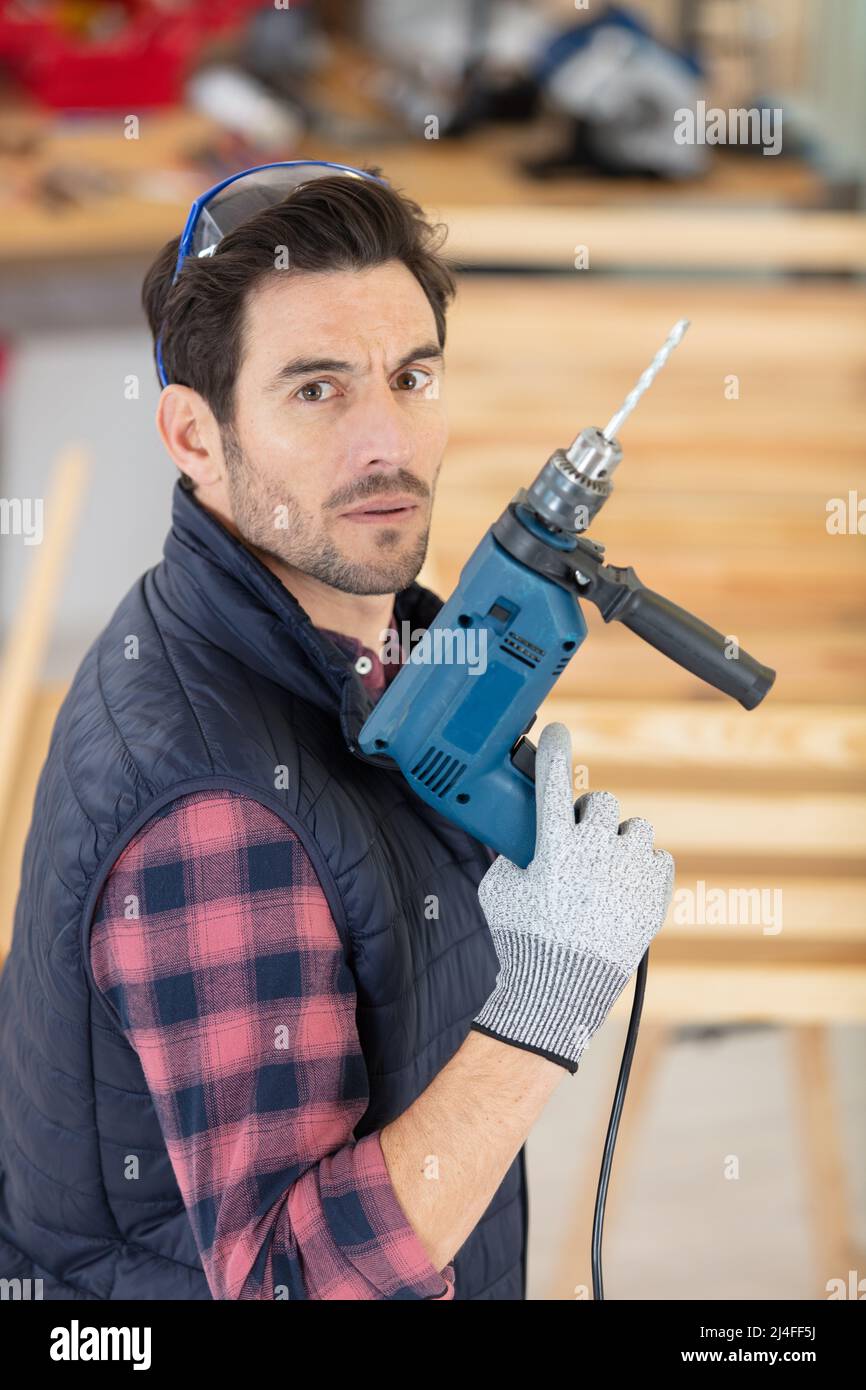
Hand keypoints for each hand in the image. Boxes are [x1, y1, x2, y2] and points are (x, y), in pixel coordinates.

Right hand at [472, 722, 674, 1070]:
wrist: (557, 994)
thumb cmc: (520, 943)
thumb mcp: (500, 889)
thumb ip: (513, 853)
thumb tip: (521, 835)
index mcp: (554, 845)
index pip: (553, 779)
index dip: (555, 749)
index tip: (558, 732)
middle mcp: (597, 852)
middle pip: (602, 802)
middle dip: (589, 814)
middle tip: (578, 838)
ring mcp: (630, 874)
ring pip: (637, 829)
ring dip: (620, 840)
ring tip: (605, 869)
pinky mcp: (655, 898)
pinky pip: (660, 861)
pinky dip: (644, 869)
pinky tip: (624, 888)